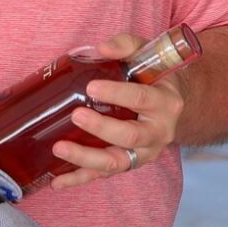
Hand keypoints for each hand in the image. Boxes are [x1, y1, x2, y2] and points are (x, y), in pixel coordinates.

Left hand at [49, 32, 184, 190]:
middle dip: (101, 128)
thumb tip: (101, 48)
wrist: (170, 103)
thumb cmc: (152, 74)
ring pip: (116, 162)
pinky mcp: (128, 164)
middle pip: (130, 136)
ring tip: (59, 148)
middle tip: (76, 115)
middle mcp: (158, 132)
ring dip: (86, 158)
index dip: (117, 93)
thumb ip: (125, 45)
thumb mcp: (145, 53)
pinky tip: (57, 181)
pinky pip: (103, 175)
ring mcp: (144, 153)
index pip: (142, 98)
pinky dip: (79, 179)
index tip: (91, 86)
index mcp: (166, 102)